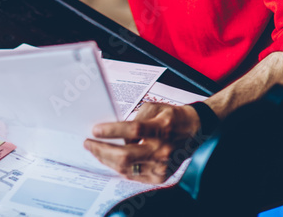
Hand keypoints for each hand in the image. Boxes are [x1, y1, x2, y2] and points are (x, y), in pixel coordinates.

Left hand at [84, 102, 200, 183]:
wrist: (194, 130)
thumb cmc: (171, 116)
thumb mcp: (153, 108)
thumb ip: (133, 119)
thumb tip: (113, 132)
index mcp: (162, 127)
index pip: (133, 130)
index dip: (112, 131)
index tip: (95, 130)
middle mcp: (163, 149)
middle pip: (126, 155)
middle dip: (102, 150)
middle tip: (88, 143)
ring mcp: (162, 165)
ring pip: (127, 168)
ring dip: (106, 160)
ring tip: (95, 151)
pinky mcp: (161, 176)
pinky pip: (133, 175)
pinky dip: (118, 168)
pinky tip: (109, 159)